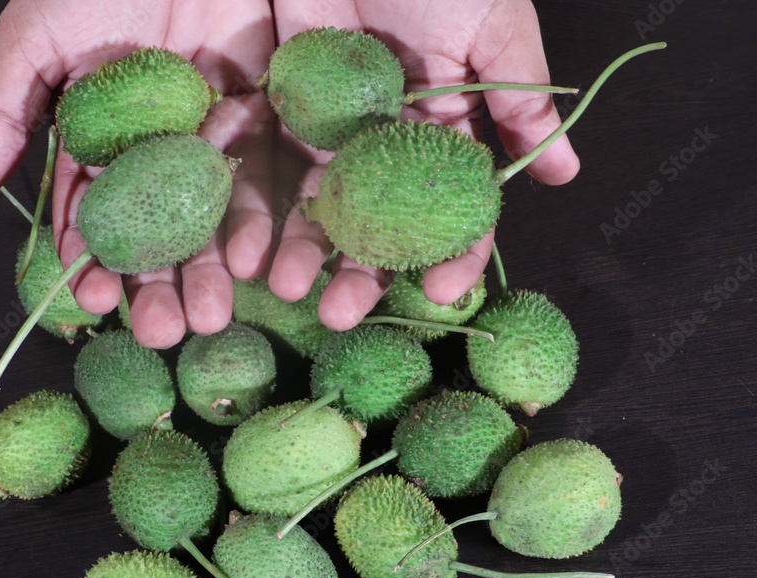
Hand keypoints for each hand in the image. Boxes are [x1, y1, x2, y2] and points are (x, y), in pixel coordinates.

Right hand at [0, 0, 274, 348]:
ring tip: (211, 316)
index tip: (90, 300)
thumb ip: (4, 111)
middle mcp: (164, 147)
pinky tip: (258, 261)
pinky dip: (268, 216)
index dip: (91, 257)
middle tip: (163, 332)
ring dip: (215, 269)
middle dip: (161, 283)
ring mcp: (219, 131)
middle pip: (162, 227)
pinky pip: (274, 170)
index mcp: (107, 139)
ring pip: (218, 213)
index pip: (96, 211)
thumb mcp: (35, 37)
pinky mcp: (273, 109)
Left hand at [268, 0, 580, 328]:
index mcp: (442, 129)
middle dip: (361, 271)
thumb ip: (522, 100)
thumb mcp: (494, 28)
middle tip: (342, 315)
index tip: (445, 294)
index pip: (452, 207)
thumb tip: (565, 175)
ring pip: (316, 203)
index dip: (452, 252)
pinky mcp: (277, 106)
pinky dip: (254, 203)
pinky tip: (244, 247)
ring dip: (301, 250)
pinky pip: (265, 162)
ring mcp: (329, 128)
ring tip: (285, 289)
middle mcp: (385, 142)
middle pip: (376, 222)